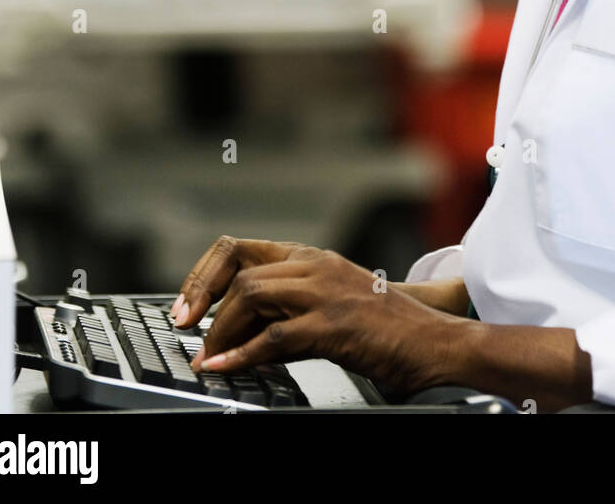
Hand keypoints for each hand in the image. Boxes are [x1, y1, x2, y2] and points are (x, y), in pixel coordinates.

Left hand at [169, 235, 463, 394]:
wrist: (431, 341)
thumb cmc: (381, 328)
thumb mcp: (327, 306)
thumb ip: (285, 309)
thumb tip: (234, 330)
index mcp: (309, 256)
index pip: (238, 247)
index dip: (204, 274)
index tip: (186, 304)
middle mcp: (313, 265)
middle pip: (238, 267)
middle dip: (201, 298)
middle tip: (183, 327)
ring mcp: (324, 291)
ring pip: (250, 295)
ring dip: (219, 328)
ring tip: (205, 354)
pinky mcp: (333, 324)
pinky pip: (274, 337)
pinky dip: (241, 355)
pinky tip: (225, 366)